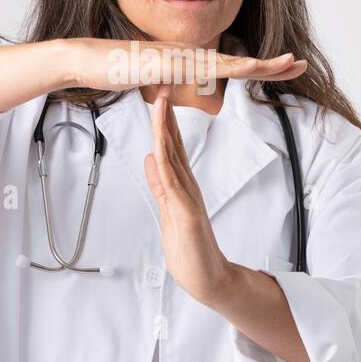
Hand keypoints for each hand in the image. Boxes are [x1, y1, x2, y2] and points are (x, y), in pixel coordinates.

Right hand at [59, 37, 306, 92]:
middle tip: (301, 62)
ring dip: (259, 63)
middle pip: (239, 61)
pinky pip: (203, 67)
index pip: (231, 65)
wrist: (86, 60)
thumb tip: (175, 87)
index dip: (259, 66)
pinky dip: (229, 66)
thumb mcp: (149, 80)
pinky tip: (247, 66)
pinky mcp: (169, 62)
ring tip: (286, 63)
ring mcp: (180, 56)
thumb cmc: (114, 69)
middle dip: (272, 63)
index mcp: (188, 59)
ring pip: (228, 62)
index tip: (284, 67)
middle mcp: (189, 54)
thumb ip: (167, 82)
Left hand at [142, 84, 230, 305]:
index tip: (157, 94)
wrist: (210, 279)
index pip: (172, 146)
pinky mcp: (187, 214)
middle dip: (165, 113)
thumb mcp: (169, 211)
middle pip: (174, 143)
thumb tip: (150, 159)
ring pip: (173, 156)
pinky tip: (157, 146)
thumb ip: (160, 186)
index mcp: (183, 185)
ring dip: (164, 129)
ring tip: (159, 101)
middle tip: (161, 82)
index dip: (163, 120)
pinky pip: (172, 184)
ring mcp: (189, 198)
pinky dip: (164, 162)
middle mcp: (187, 185)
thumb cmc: (190, 249)